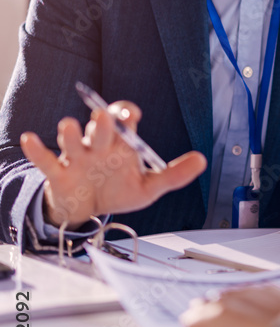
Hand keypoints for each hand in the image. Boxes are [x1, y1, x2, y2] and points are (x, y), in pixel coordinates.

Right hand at [20, 101, 205, 227]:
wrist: (89, 213)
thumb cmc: (117, 189)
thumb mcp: (148, 186)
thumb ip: (173, 174)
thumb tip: (201, 161)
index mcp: (120, 143)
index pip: (123, 118)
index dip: (126, 114)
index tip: (132, 116)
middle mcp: (98, 144)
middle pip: (99, 127)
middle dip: (102, 122)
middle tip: (104, 117)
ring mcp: (76, 157)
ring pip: (72, 140)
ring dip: (70, 134)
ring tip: (67, 127)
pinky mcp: (58, 173)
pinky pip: (45, 159)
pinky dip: (36, 149)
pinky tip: (31, 139)